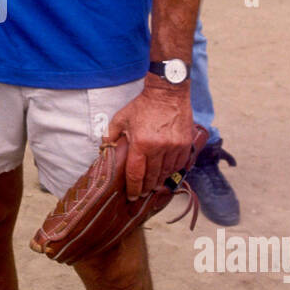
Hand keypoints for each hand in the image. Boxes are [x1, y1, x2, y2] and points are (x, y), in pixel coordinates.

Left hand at [107, 79, 193, 199]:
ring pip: (166, 172)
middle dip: (146, 187)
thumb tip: (103, 150)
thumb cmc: (143, 106)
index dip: (134, 188)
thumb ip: (110, 135)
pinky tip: (167, 173)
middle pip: (152, 177)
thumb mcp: (121, 118)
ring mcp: (174, 146)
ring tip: (154, 185)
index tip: (132, 196)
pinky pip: (179, 164)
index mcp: (141, 143)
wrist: (168, 93)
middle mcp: (159, 148)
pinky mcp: (185, 143)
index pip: (136, 174)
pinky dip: (172, 171)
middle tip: (142, 193)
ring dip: (159, 181)